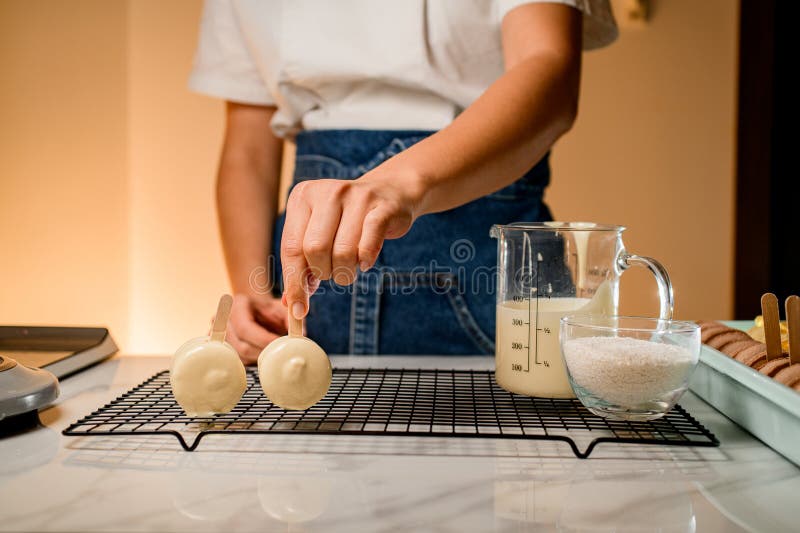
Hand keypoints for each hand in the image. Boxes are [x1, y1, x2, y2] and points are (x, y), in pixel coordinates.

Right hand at [226, 293, 287, 363]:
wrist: (255, 310)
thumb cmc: (269, 309)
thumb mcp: (282, 308)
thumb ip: (291, 318)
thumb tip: (300, 334)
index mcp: (237, 305)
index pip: (245, 328)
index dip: (263, 340)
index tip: (281, 345)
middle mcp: (223, 319)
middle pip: (240, 345)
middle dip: (263, 353)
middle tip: (280, 353)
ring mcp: (219, 334)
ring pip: (239, 355)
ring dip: (258, 358)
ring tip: (274, 353)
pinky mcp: (223, 347)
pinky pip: (238, 360)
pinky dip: (253, 360)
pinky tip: (264, 354)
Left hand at [280, 173, 421, 318]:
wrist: (391, 192)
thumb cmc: (348, 221)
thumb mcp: (320, 235)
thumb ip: (303, 265)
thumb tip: (290, 304)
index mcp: (302, 198)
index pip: (290, 248)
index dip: (294, 283)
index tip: (298, 310)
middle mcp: (326, 192)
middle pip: (315, 250)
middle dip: (325, 273)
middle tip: (335, 272)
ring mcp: (356, 196)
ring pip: (342, 251)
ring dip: (346, 271)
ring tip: (352, 266)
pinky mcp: (382, 207)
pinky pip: (368, 244)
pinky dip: (365, 261)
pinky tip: (365, 262)